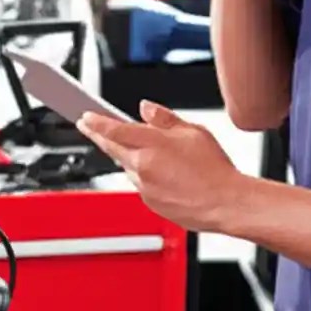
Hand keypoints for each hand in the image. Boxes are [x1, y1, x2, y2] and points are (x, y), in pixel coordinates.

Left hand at [76, 100, 239, 231]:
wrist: (225, 203)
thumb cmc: (214, 169)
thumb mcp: (193, 131)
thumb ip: (164, 118)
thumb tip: (145, 108)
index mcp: (151, 145)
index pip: (113, 130)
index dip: (96, 122)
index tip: (85, 117)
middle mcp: (142, 166)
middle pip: (111, 148)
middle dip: (97, 135)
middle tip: (87, 126)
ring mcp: (143, 187)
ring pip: (127, 166)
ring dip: (127, 156)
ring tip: (149, 152)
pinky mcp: (148, 202)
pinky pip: (139, 183)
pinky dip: (143, 175)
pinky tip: (163, 173)